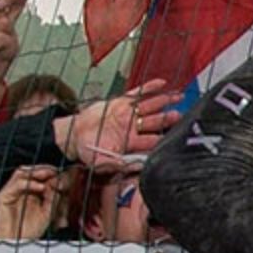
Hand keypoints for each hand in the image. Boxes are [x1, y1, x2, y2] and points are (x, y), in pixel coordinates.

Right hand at [0, 164, 60, 239]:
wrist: (16, 244)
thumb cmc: (29, 232)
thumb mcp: (48, 213)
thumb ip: (52, 198)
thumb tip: (57, 182)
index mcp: (30, 192)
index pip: (39, 175)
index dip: (50, 173)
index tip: (62, 175)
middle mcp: (20, 190)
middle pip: (30, 171)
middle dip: (44, 169)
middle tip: (55, 172)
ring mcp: (11, 191)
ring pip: (21, 172)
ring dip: (36, 172)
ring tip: (49, 176)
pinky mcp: (3, 196)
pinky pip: (15, 184)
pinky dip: (29, 182)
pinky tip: (40, 187)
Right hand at [56, 81, 182, 170]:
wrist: (74, 136)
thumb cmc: (87, 151)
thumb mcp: (101, 163)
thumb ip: (117, 165)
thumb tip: (133, 168)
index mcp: (130, 144)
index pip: (151, 141)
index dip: (162, 139)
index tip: (174, 137)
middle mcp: (132, 128)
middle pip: (154, 122)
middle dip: (167, 118)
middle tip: (179, 115)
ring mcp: (127, 114)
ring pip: (149, 106)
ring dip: (163, 102)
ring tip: (177, 97)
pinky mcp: (119, 103)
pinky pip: (137, 94)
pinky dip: (149, 88)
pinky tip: (161, 84)